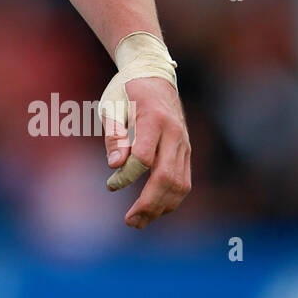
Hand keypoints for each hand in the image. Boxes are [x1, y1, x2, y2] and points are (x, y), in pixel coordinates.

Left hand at [102, 76, 190, 229]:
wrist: (154, 75)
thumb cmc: (127, 90)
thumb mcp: (111, 105)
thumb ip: (114, 135)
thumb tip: (116, 166)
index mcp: (154, 119)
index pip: (144, 158)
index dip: (127, 176)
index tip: (111, 184)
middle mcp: (174, 134)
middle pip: (167, 177)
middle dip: (148, 203)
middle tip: (130, 221)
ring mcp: (184, 143)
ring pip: (180, 184)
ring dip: (161, 207)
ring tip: (139, 222)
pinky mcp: (186, 151)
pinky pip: (183, 181)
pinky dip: (170, 199)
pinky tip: (153, 210)